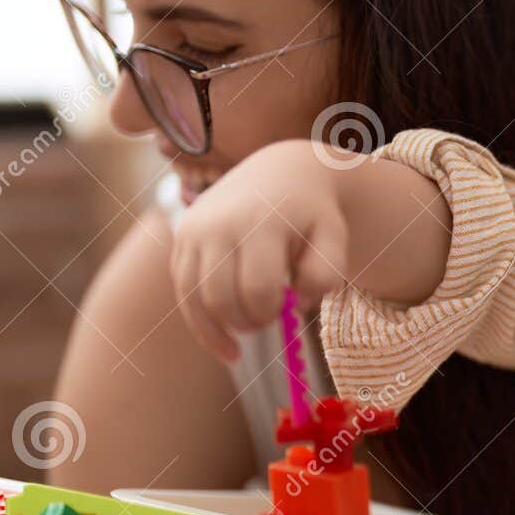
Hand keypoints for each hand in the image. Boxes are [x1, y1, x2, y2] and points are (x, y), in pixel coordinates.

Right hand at [170, 140, 351, 361]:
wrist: (279, 172)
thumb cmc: (312, 213)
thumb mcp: (334, 236)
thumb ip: (326, 272)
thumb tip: (299, 304)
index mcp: (260, 221)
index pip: (257, 288)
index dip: (272, 310)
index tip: (287, 308)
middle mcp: (218, 224)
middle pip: (221, 297)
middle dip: (246, 321)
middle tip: (268, 320)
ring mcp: (193, 230)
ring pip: (193, 298)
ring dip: (219, 328)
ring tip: (243, 339)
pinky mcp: (180, 238)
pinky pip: (182, 290)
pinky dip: (200, 322)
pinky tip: (223, 343)